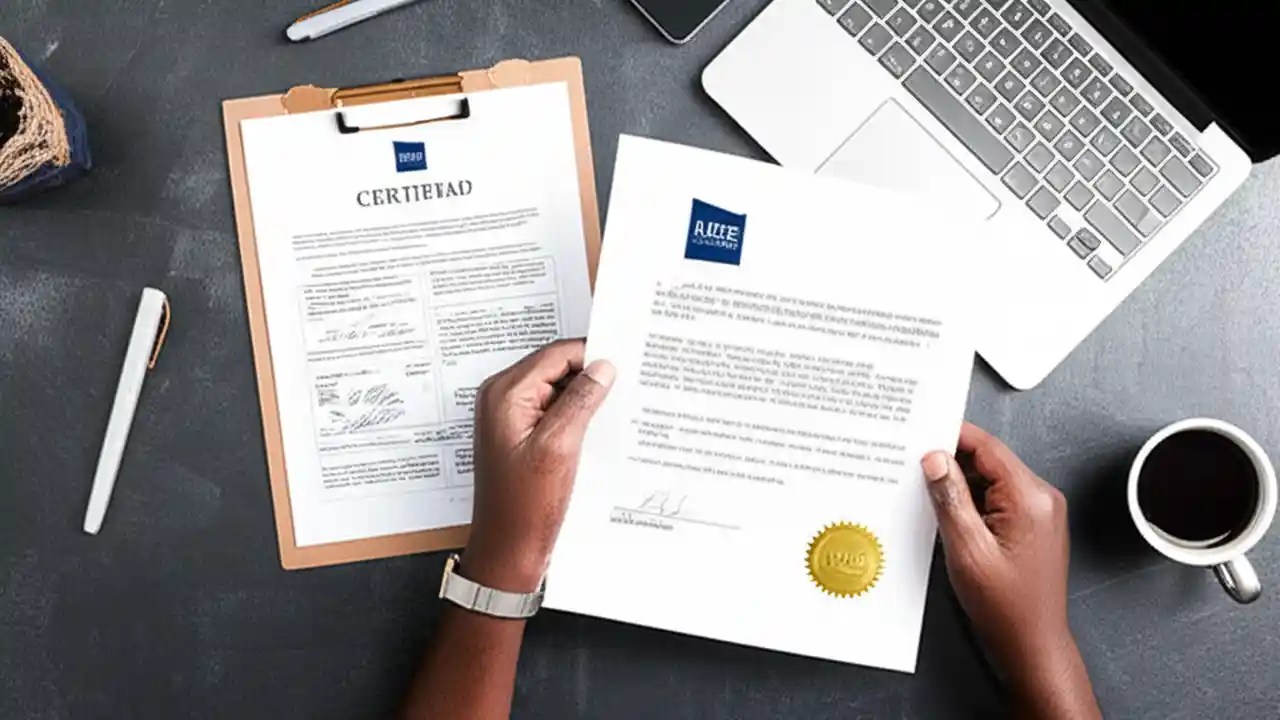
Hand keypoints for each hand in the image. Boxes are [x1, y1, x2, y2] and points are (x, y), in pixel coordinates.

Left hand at [461, 340, 614, 592]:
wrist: (508, 550)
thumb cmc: (524, 506)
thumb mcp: (559, 448)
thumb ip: (580, 401)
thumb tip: (603, 367)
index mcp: (505, 394)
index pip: (556, 354)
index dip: (592, 354)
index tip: (626, 359)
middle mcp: (502, 398)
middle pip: (556, 368)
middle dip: (591, 376)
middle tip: (628, 384)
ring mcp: (510, 417)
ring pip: (557, 390)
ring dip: (586, 398)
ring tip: (617, 410)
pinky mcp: (521, 435)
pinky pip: (553, 412)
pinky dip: (576, 416)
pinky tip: (599, 429)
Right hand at [922, 423, 1099, 718]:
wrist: (1031, 643)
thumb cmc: (1007, 607)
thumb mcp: (967, 550)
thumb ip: (950, 499)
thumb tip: (935, 459)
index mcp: (1030, 498)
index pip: (987, 447)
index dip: (952, 436)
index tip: (922, 433)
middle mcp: (1041, 499)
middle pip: (989, 461)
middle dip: (951, 462)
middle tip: (914, 468)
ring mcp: (1039, 512)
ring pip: (991, 479)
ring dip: (960, 484)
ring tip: (929, 498)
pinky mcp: (1031, 524)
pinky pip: (997, 498)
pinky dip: (972, 501)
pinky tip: (949, 516)